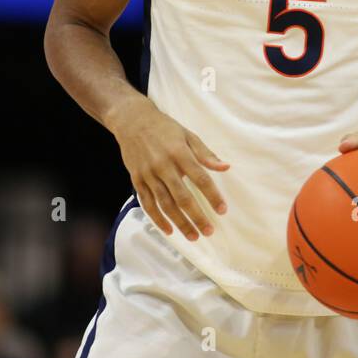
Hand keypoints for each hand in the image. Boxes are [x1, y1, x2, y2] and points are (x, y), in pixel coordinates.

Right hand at [109, 96, 228, 240]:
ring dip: (180, 222)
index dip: (212, 196)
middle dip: (196, 216)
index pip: (200, 178)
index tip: (222, 210)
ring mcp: (148, 174)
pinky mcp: (137, 180)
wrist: (132, 121)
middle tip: (209, 231)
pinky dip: (158, 219)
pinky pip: (148, 204)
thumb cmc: (165, 128)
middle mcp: (163, 165)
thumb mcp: (188, 135)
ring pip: (165, 204)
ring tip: (193, 235)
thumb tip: (226, 167)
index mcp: (179, 153)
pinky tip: (169, 230)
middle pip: (182, 197)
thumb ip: (206, 154)